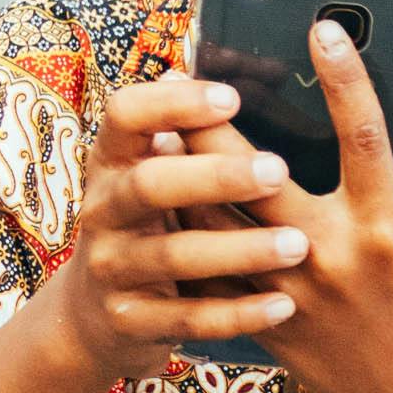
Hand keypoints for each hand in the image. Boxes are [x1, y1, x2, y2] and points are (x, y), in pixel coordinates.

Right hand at [36, 73, 308, 387]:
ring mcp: (113, 270)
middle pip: (150, 185)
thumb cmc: (143, 230)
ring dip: (239, 250)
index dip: (173, 104)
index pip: (124, 116)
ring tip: (298, 244)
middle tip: (278, 171)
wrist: (95, 319)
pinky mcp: (131, 322)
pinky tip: (283, 305)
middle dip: (215, 176)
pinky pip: (189, 319)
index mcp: (111, 164)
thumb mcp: (146, 180)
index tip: (231, 98)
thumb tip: (211, 70)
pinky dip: (238, 314)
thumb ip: (177, 140)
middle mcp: (103, 212)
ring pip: (174, 256)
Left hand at [194, 19, 392, 392]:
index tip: (323, 28)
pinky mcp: (266, 318)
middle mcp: (329, 256)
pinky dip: (183, 234)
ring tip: (158, 127)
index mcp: (386, 227)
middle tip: (188, 72)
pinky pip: (210, 271)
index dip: (346, 78)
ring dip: (184, 174)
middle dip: (216, 121)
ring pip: (215, 223)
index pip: (364, 136)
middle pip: (254, 174)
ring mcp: (289, 291)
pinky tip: (162, 200)